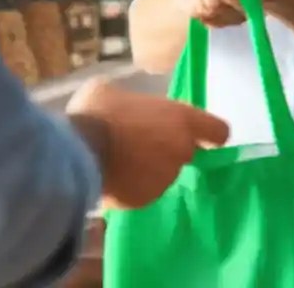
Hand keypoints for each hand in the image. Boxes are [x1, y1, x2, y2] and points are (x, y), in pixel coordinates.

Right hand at [67, 78, 229, 209]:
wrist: (76, 155)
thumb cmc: (97, 113)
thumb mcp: (112, 91)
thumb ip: (131, 102)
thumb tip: (124, 107)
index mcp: (182, 120)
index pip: (218, 131)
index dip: (210, 134)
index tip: (202, 136)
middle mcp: (181, 151)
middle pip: (186, 152)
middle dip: (169, 149)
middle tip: (142, 144)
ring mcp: (164, 180)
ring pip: (162, 174)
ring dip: (148, 169)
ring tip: (121, 161)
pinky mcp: (143, 201)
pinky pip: (141, 192)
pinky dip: (130, 187)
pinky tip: (111, 177)